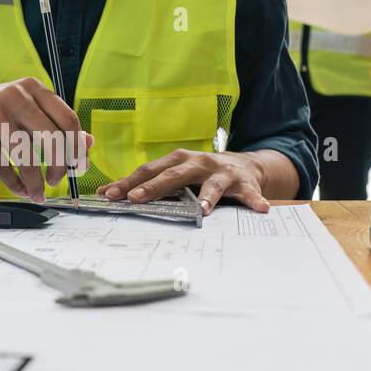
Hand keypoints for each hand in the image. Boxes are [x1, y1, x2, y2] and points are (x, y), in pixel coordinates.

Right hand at [0, 77, 89, 201]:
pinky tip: (19, 189)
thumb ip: (54, 124)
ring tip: (37, 192)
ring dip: (35, 181)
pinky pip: (4, 167)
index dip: (77, 148)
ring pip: (27, 156)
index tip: (79, 167)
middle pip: (52, 138)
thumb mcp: (23, 112)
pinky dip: (14, 183)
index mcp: (32, 88)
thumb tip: (88, 143)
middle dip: (59, 167)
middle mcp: (15, 95)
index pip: (68, 120)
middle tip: (57, 181)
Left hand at [98, 150, 272, 214]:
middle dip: (154, 186)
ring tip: (202, 210)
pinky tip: (260, 208)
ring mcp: (222, 172)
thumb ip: (150, 183)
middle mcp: (199, 163)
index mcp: (179, 160)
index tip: (109, 194)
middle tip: (136, 198)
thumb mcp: (177, 173)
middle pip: (174, 175)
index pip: (149, 170)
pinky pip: (250, 194)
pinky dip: (255, 200)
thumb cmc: (201, 173)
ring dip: (207, 197)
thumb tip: (110, 194)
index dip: (129, 182)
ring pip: (213, 185)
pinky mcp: (244, 183)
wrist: (243, 165)